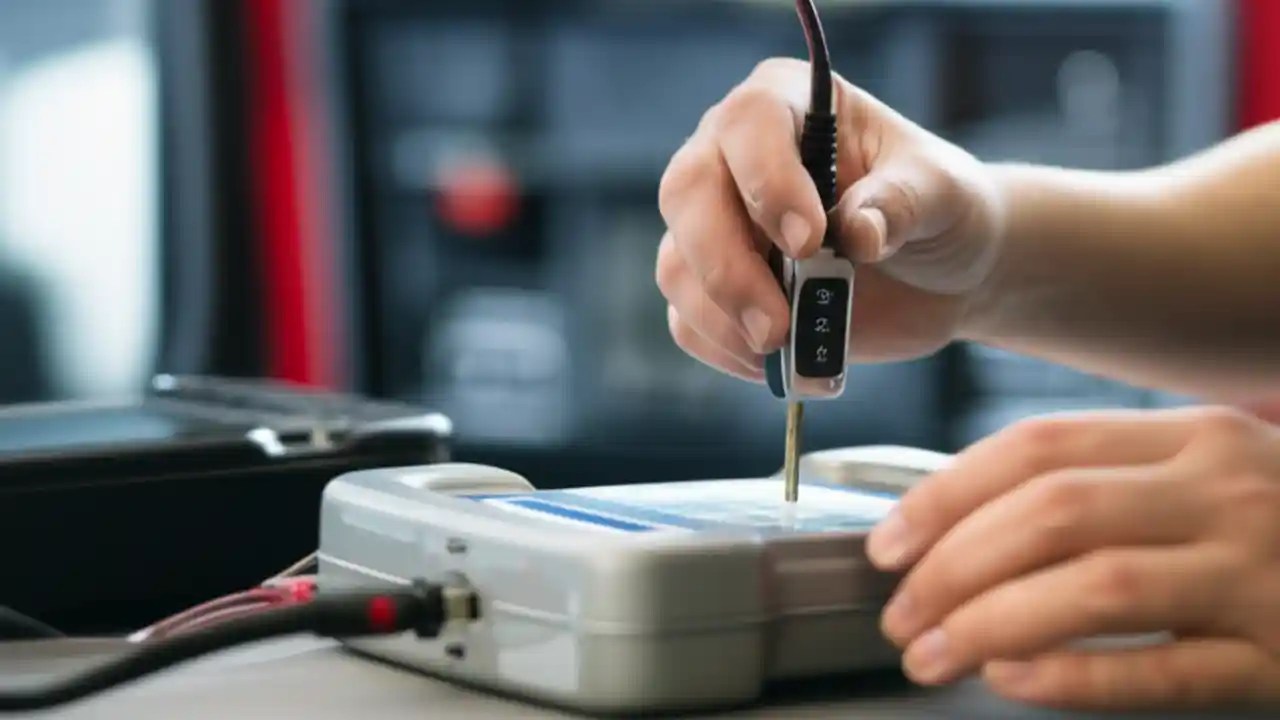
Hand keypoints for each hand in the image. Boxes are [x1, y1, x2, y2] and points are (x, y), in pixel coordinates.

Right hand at [655, 58, 1003, 380]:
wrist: (938, 274)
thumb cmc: (938, 209)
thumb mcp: (944, 193)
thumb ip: (903, 202)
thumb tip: (857, 232)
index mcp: (786, 105)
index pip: (749, 123)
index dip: (768, 181)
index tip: (809, 241)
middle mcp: (731, 156)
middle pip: (687, 194)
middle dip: (727, 267)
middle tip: (777, 324)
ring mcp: (713, 224)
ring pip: (677, 264)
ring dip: (723, 318)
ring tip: (786, 348)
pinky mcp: (713, 287)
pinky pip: (688, 320)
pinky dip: (726, 350)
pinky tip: (780, 361)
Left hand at [866, 406, 1279, 711]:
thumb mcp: (1205, 480)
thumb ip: (1106, 485)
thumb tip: (961, 523)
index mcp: (1193, 440)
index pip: (1037, 449)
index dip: (945, 496)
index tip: (888, 543)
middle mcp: (1226, 492)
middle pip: (1052, 513)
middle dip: (951, 566)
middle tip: (899, 613)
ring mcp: (1260, 574)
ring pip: (1096, 587)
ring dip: (989, 621)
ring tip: (931, 654)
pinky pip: (1165, 670)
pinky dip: (1075, 676)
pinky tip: (1013, 680)